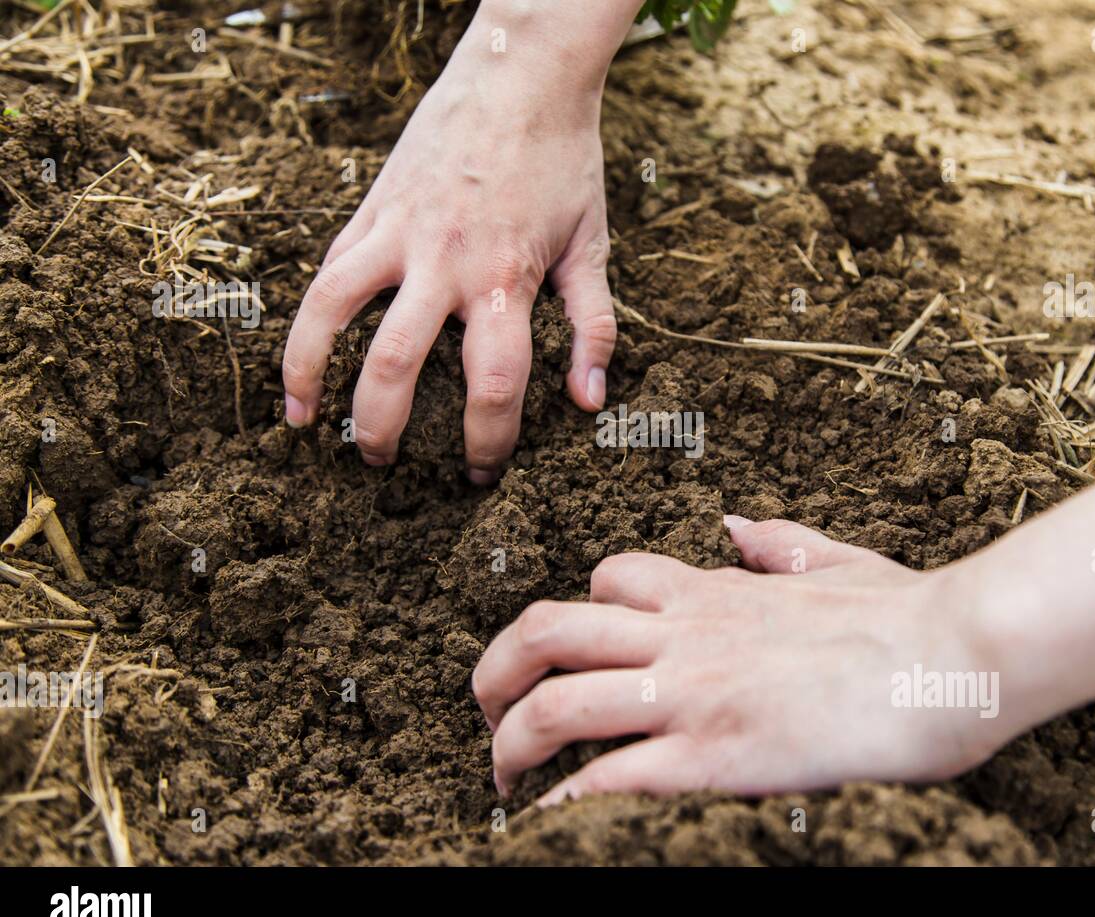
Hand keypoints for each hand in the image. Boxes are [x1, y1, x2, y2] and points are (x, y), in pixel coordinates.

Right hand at [281, 17, 617, 480]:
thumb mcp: (593, 246)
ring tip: (305, 425)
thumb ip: (592, 327)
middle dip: (384, 429)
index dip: (487, 439)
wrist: (522, 74)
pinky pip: (329, 272)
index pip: (493, 384)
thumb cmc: (565, 162)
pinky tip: (306, 356)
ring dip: (311, 376)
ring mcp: (398, 233)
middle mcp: (444, 262)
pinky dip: (310, 319)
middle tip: (383, 466)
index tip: (482, 469)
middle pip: (396, 365)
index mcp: (505, 278)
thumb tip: (589, 402)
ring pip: (333, 314)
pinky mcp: (371, 209)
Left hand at [473, 517, 1013, 803]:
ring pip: (556, 704)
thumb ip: (781, 544)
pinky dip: (558, 804)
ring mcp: (693, 693)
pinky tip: (539, 826)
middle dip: (496, 670)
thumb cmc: (908, 615)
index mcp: (714, 590)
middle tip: (487, 710)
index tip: (568, 656)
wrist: (955, 652)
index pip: (608, 581)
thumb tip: (738, 526)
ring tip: (500, 779)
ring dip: (509, 743)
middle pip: (548, 629)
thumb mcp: (837, 562)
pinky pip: (606, 780)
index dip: (574, 614)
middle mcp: (686, 634)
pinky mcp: (713, 755)